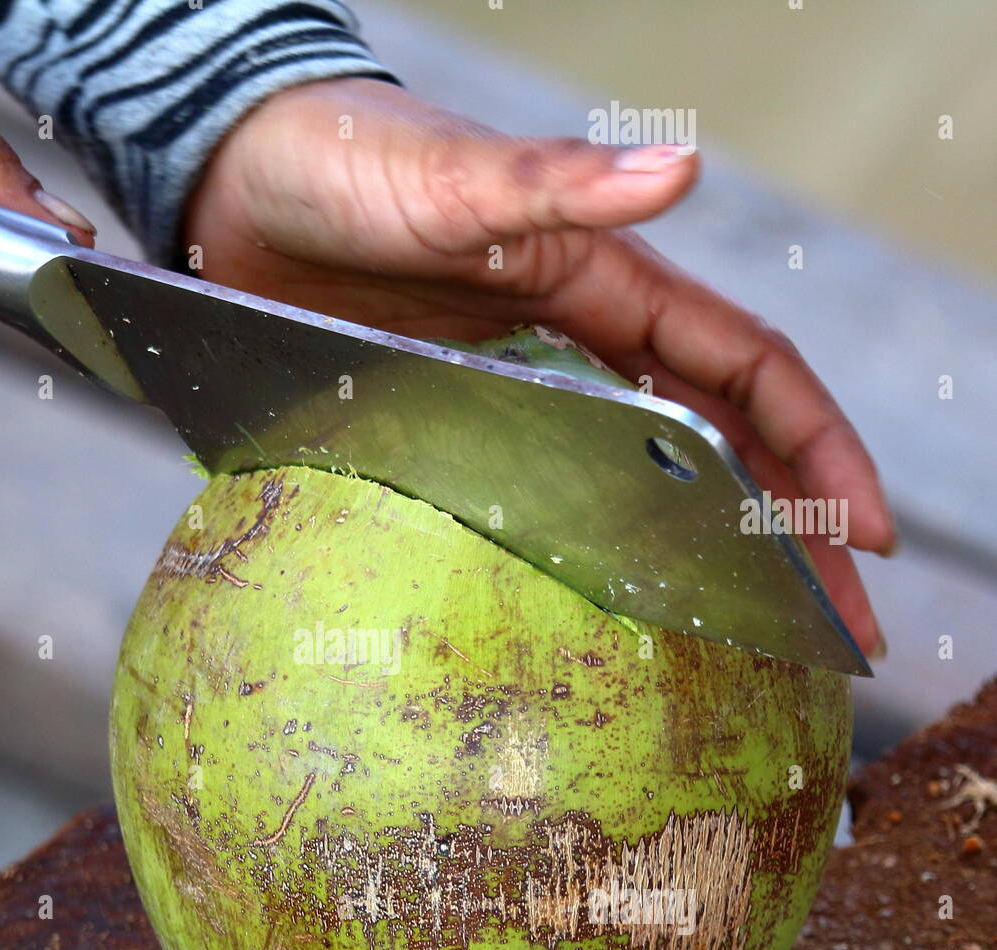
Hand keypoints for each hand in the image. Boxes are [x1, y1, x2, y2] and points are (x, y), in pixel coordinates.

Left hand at [184, 78, 891, 659]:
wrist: (236, 185)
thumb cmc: (347, 161)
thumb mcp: (449, 179)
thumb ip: (554, 181)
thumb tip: (683, 167)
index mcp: (605, 282)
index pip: (748, 370)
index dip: (817, 445)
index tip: (863, 531)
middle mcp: (583, 341)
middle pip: (721, 441)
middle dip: (792, 526)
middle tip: (836, 627)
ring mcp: (527, 388)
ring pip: (648, 477)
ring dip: (708, 549)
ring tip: (754, 636)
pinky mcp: (463, 421)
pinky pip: (550, 493)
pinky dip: (597, 544)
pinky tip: (613, 602)